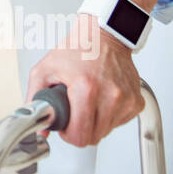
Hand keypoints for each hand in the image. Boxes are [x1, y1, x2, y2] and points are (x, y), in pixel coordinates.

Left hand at [25, 13, 144, 146]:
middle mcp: (111, 95)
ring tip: (88, 100)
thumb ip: (36, 99)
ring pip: (107, 131)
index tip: (66, 123)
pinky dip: (109, 115)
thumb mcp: (44, 69)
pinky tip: (102, 98)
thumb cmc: (76, 50)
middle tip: (75, 110)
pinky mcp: (136, 101)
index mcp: (87, 89)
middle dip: (81, 128)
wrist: (103, 36)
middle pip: (93, 137)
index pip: (79, 136)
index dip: (68, 134)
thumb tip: (41, 127)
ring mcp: (126, 99)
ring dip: (95, 122)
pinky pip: (120, 122)